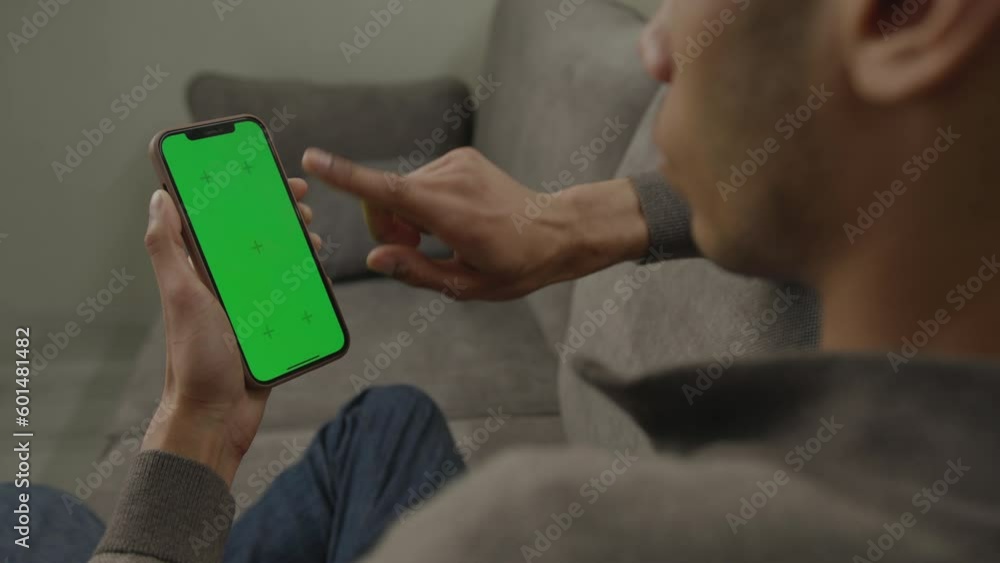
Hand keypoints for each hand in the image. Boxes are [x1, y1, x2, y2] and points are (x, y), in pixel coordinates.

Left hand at [140, 178, 315, 484]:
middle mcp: (223, 286)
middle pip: (255, 240)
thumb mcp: (181, 297)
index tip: (269, 178)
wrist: (217, 418)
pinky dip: (306, 286)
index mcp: (200, 272)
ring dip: (297, 249)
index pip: (221, 221)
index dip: (244, 195)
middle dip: (279, 218)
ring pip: (278, 266)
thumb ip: (167, 248)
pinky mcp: (269, 329)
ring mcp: (248, 307)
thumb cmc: (194, 361)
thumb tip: (159, 197)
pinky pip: (292, 300)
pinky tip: (318, 278)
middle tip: (302, 209)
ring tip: (313, 243)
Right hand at [301, 147, 649, 300]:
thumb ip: (415, 271)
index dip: (346, 177)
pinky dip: (422, 202)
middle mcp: (451, 178)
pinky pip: (422, 181)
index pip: (387, 191)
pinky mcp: (462, 158)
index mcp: (451, 213)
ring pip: (403, 190)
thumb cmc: (515, 265)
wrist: (557, 231)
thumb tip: (374, 258)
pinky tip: (450, 221)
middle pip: (386, 198)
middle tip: (413, 253)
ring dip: (407, 215)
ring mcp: (458, 163)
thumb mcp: (466, 284)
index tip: (312, 160)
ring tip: (440, 239)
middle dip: (386, 226)